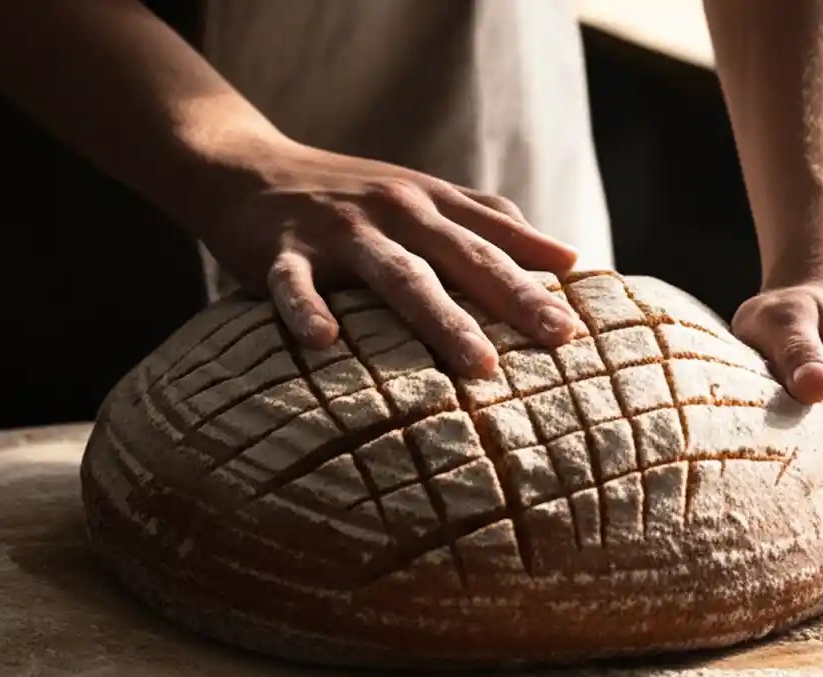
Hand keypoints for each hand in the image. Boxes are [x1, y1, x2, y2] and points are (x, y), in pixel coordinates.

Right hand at [202, 142, 580, 376]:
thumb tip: (567, 257)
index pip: (494, 240)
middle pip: (460, 258)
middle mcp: (392, 211)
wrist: (247, 167)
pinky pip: (296, 284)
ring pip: (396, 275)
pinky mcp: (281, 250)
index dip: (537, 280)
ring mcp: (338, 230)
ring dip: (440, 318)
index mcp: (429, 202)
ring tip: (480, 363)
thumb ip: (491, 221)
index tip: (575, 325)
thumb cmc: (351, 196)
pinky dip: (307, 310)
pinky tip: (324, 341)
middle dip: (511, 298)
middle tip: (558, 339)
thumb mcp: (424, 197)